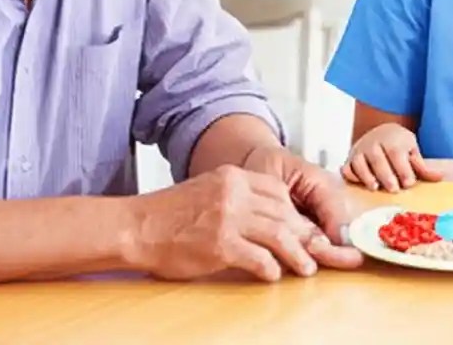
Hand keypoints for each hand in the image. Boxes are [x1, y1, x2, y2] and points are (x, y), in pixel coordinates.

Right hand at [128, 163, 358, 282]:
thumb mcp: (207, 190)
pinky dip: (271, 268)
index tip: (306, 228)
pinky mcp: (221, 244)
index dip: (296, 212)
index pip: (278, 191)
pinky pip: (259, 257)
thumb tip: (271, 217)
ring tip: (306, 268)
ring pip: (279, 234)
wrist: (134, 227)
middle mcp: (234, 192)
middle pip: (284, 213)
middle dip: (304, 235)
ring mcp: (228, 217)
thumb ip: (238, 197)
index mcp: (232, 177)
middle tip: (317, 251)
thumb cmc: (168, 215)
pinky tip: (272, 274)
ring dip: (297, 254)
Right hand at [341, 123, 442, 191]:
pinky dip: (350, 174)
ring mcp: (360, 151)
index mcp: (392, 140)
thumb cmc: (399, 145)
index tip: (408, 183)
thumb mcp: (412, 151)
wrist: (381, 131)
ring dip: (366, 175)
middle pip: (377, 159)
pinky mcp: (349, 159)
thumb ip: (422, 167)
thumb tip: (440, 177)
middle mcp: (373, 143)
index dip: (402, 168)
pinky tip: (357, 182)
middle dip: (385, 174)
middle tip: (394, 189)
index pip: (396, 153)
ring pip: (359, 162)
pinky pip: (346, 167)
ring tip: (374, 187)